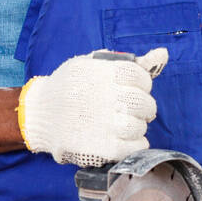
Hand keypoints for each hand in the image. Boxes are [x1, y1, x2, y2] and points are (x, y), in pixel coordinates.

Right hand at [17, 48, 167, 165]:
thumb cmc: (69, 87)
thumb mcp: (92, 65)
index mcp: (102, 73)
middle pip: (143, 103)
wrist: (38, 114)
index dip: (141, 85)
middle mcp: (104, 96)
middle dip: (142, 107)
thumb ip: (129, 61)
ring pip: (139, 126)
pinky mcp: (101, 147)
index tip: (133, 89)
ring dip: (137, 126)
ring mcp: (102, 123)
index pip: (140, 77)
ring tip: (124, 125)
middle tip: (131, 110)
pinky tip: (124, 139)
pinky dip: (136, 144)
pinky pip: (134, 147)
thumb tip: (163, 54)